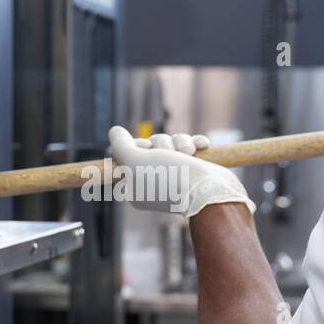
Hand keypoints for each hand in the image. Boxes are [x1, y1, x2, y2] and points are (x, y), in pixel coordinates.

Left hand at [107, 126, 255, 217]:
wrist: (208, 191)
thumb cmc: (169, 178)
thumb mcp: (134, 160)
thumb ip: (120, 145)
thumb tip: (115, 132)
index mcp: (138, 187)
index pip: (131, 157)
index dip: (138, 146)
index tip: (144, 146)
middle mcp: (156, 183)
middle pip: (153, 146)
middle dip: (162, 143)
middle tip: (168, 154)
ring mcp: (177, 176)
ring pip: (173, 143)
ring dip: (181, 142)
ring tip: (189, 152)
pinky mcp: (196, 170)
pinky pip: (192, 146)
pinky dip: (196, 143)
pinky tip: (201, 147)